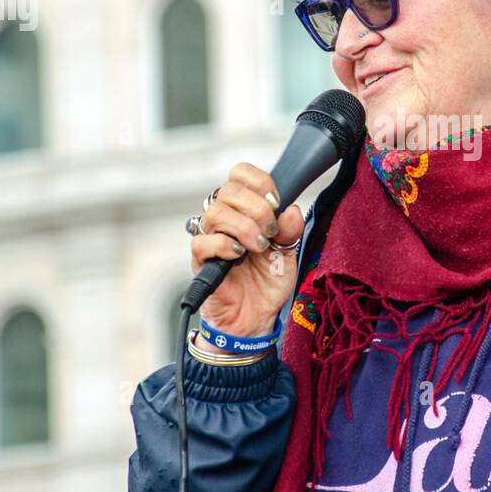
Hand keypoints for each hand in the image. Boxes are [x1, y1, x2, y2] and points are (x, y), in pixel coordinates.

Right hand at [189, 162, 304, 340]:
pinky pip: (202, 241)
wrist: (256, 317)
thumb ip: (290, 231)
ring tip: (258, 246)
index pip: (240, 174)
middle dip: (257, 208)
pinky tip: (239, 255)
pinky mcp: (200, 260)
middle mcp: (225, 218)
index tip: (276, 202)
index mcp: (245, 208)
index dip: (259, 182)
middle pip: (228, 189)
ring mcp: (210, 237)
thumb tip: (290, 210)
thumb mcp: (288, 253)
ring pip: (216, 212)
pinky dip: (224, 245)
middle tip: (270, 232)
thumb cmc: (267, 281)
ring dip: (244, 227)